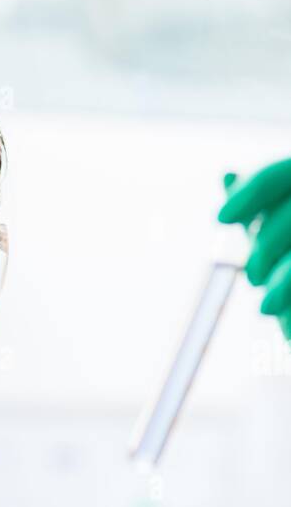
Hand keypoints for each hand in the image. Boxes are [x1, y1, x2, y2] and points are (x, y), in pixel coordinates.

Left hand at [218, 159, 290, 339]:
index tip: (221, 218)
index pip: (277, 176)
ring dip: (285, 282)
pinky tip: (286, 329)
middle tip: (251, 278)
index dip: (249, 194)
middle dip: (266, 246)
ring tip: (266, 307)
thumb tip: (227, 177)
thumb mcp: (280, 226)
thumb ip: (259, 203)